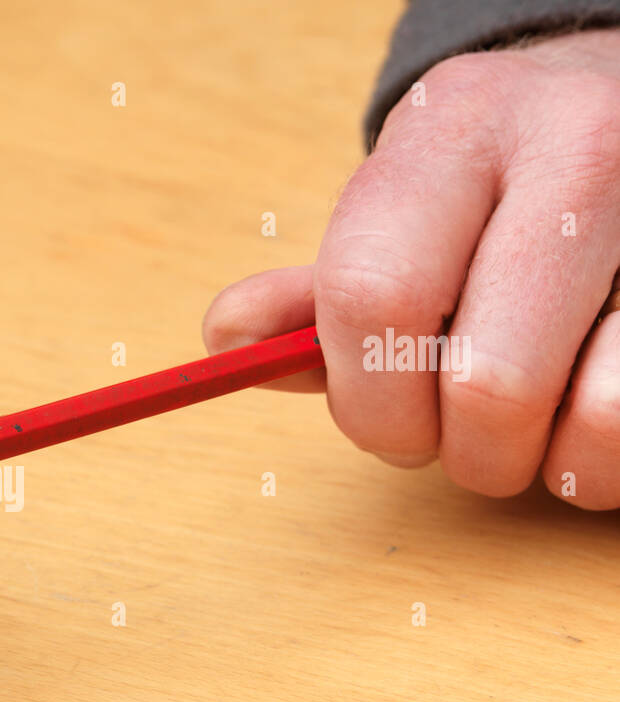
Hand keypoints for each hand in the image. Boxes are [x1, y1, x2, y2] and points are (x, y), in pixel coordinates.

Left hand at [203, 28, 619, 504]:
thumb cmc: (488, 191)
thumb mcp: (396, 214)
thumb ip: (316, 293)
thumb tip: (226, 339)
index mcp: (456, 132)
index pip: (373, 296)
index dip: (364, 400)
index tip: (379, 421)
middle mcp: (576, 151)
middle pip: (486, 383)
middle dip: (455, 451)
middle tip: (455, 433)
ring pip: (594, 417)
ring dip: (541, 461)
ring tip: (529, 419)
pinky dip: (599, 455)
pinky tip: (582, 406)